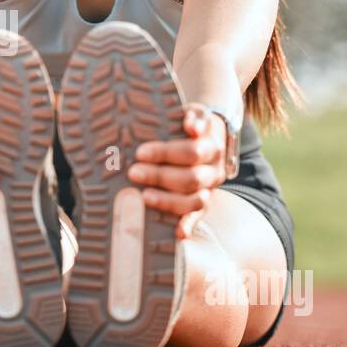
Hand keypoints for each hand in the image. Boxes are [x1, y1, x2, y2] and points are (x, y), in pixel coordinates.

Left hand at [125, 102, 228, 239]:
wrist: (205, 135)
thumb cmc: (188, 123)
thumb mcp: (193, 113)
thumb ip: (194, 117)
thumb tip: (191, 126)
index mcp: (211, 145)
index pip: (191, 151)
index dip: (166, 153)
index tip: (140, 153)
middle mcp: (213, 170)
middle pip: (191, 177)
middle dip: (160, 176)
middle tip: (134, 173)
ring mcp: (209, 189)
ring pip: (195, 200)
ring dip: (169, 201)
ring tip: (144, 197)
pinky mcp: (203, 203)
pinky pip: (198, 216)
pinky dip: (188, 225)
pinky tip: (177, 233)